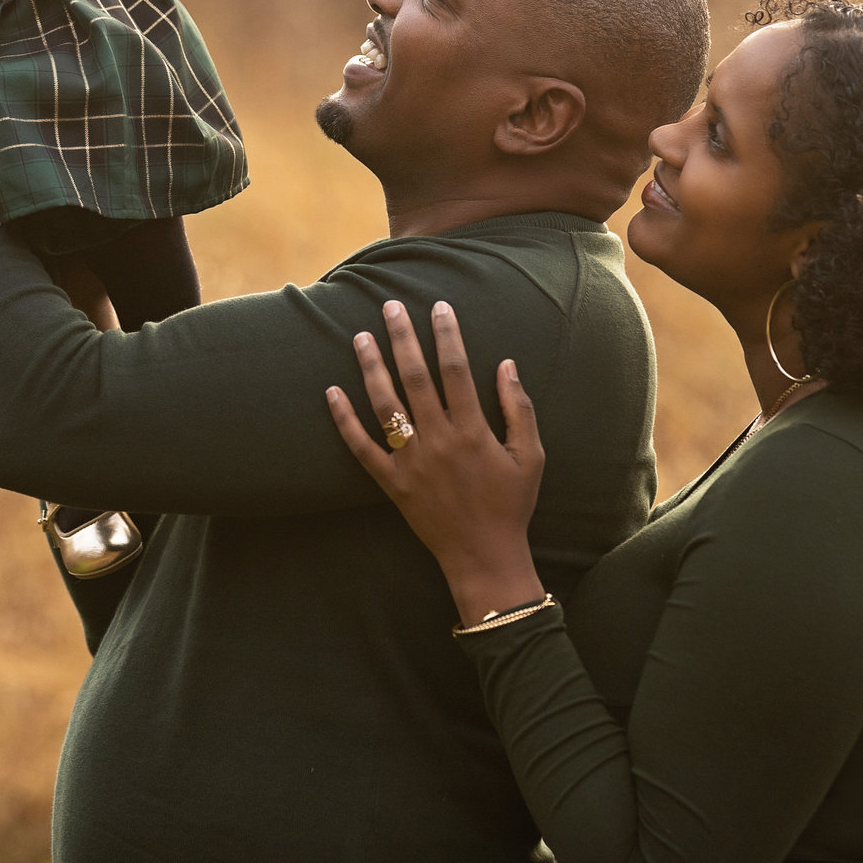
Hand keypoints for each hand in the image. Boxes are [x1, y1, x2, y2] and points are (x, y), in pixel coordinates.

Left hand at [325, 300, 546, 626]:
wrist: (484, 556)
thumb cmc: (511, 504)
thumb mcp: (530, 456)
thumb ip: (519, 408)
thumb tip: (505, 364)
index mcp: (472, 431)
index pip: (455, 370)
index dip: (446, 335)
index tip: (439, 307)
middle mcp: (438, 441)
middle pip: (415, 377)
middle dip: (403, 338)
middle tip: (391, 306)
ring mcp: (411, 462)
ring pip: (384, 405)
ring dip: (371, 367)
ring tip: (361, 336)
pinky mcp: (391, 484)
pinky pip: (361, 448)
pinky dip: (344, 420)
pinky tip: (332, 392)